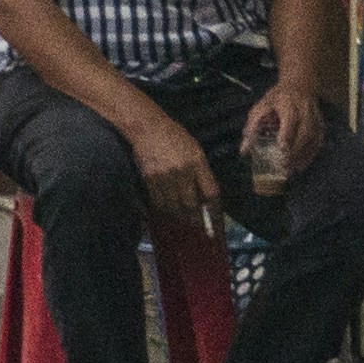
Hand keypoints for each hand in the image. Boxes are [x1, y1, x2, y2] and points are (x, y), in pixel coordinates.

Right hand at [127, 112, 220, 226]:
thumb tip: (205, 198)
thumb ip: (201, 172)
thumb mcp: (194, 150)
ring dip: (180, 220)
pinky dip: (164, 213)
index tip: (217, 228)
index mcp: (197, 162)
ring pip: (174, 208)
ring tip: (184, 229)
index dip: (215, 214)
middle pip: (191, 206)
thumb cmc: (174, 136)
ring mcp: (164, 177)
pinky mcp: (149, 180)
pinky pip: (158, 203)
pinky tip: (167, 217)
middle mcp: (182, 172)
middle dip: (197, 223)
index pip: (210, 194)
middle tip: (200, 235)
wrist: (146, 127)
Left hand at [241, 82, 327, 183]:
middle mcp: (305, 109)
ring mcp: (315, 117)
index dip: (287, 134)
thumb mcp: (261, 106)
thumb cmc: (277, 98)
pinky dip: (310, 155)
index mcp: (288, 101)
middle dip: (296, 149)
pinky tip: (300, 165)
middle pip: (305, 130)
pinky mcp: (321, 125)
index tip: (281, 149)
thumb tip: (243, 150)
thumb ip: (252, 127)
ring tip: (291, 169)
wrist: (300, 84)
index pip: (290, 118)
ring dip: (303, 155)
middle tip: (284, 166)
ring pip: (314, 138)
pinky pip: (318, 142)